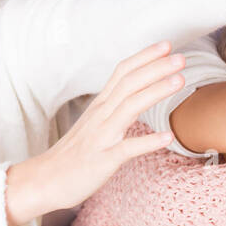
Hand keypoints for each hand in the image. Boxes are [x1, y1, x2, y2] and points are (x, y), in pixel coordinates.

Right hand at [4, 43, 183, 225]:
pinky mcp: (102, 160)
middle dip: (156, 68)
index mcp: (100, 106)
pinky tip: (168, 136)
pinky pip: (126, 149)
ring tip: (180, 81)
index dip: (144, 57)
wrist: (44, 181)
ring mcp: (101, 137)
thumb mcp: (95, 123)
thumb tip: (136, 93)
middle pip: (129, 84)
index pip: (122, 72)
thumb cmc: (73, 154)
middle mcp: (101, 115)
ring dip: (156, 92)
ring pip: (129, 108)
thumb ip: (114, 107)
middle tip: (181, 58)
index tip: (167, 45)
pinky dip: (148, 141)